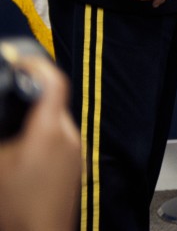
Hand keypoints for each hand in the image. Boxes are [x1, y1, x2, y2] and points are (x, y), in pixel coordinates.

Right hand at [0, 54, 80, 230]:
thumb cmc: (17, 210)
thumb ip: (2, 130)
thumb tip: (2, 118)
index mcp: (49, 130)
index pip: (53, 81)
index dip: (36, 65)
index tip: (21, 60)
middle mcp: (69, 138)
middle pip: (50, 104)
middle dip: (27, 103)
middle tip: (8, 102)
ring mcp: (75, 154)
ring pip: (53, 125)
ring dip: (33, 125)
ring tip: (12, 139)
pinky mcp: (75, 168)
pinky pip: (58, 144)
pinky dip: (40, 142)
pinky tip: (22, 160)